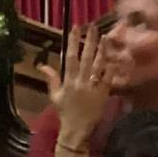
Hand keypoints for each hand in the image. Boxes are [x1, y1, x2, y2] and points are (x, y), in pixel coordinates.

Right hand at [35, 21, 113, 139]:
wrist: (76, 130)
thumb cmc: (65, 112)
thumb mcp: (55, 96)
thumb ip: (51, 79)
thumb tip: (42, 65)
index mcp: (68, 81)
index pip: (70, 57)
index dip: (73, 42)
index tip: (76, 28)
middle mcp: (80, 82)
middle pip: (85, 58)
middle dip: (89, 41)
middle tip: (92, 26)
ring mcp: (92, 88)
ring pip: (97, 66)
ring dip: (101, 51)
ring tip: (104, 37)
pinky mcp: (103, 95)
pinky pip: (108, 80)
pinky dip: (111, 69)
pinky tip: (115, 58)